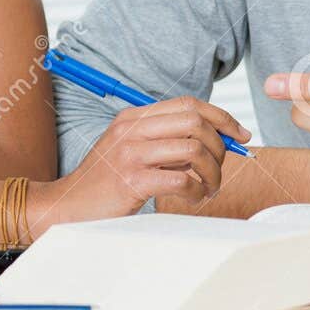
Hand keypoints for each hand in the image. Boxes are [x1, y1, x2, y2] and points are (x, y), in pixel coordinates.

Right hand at [33, 97, 249, 229]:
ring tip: (208, 188)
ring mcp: (130, 153)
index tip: (240, 135)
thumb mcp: (131, 149)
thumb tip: (216, 141)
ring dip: (212, 173)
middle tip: (219, 170)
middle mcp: (132, 128)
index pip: (189, 104)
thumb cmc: (105, 181)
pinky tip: (192, 197)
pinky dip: (197, 191)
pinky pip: (182, 180)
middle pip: (196, 122)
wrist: (69, 205)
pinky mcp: (131, 180)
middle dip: (220, 147)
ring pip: (194, 150)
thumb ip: (166, 141)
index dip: (222, 117)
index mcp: (134, 117)